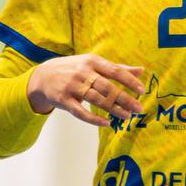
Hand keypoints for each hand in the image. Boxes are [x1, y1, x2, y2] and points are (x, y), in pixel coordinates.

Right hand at [26, 53, 145, 127]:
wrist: (43, 76)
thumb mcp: (94, 64)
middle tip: (138, 108)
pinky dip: (94, 119)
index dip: (129, 81)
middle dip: (125, 98)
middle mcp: (82, 73)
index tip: (142, 90)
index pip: (114, 71)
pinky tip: (106, 123)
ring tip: (127, 116)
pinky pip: (80, 112)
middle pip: (107, 87)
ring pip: (96, 100)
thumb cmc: (75, 69)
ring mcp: (72, 87)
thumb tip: (142, 70)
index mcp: (92, 62)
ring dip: (113, 109)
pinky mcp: (64, 100)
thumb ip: (117, 68)